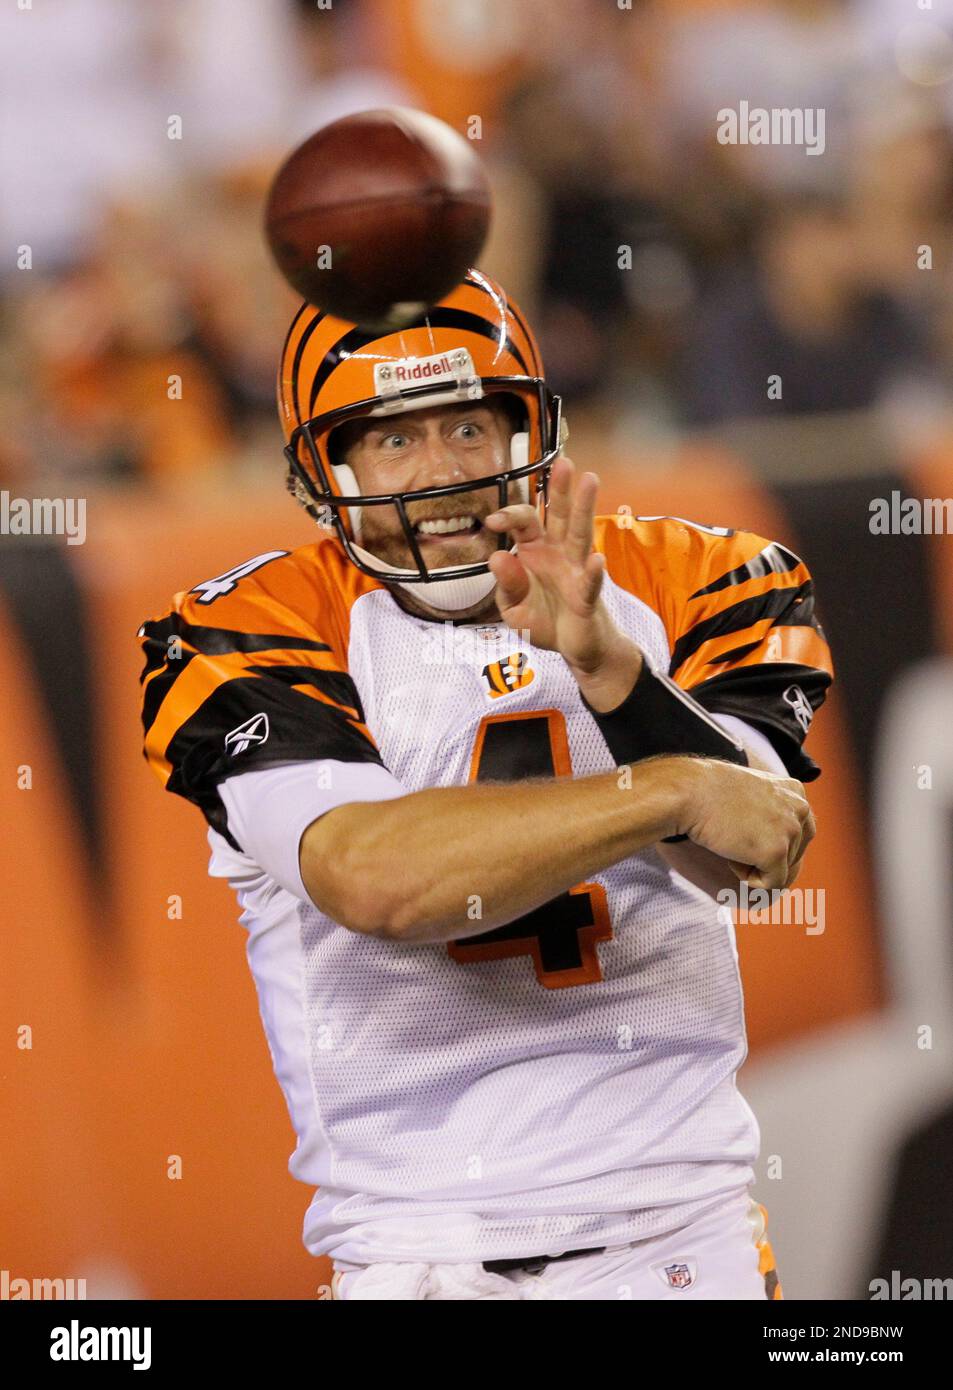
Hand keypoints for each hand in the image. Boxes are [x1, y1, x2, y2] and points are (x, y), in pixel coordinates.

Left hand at [485, 456, 641, 709]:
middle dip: (560, 489)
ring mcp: (576, 570)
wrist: (572, 647)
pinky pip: (590, 582)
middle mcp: (557, 552)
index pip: (523, 521)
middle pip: (559, 515)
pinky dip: (593, 572)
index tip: (493, 522)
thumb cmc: (543, 619)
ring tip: (590, 481)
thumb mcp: (513, 607)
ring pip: (579, 535)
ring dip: (584, 509)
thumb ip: (506, 584)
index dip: (509, 516)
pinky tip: (596, 560)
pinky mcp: (587, 595)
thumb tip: (497, 556)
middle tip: (563, 462)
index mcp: (534, 549)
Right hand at [668, 758, 815, 890]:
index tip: (746, 836)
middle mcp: (800, 809)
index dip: (771, 843)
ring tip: (730, 842)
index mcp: (795, 792)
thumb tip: (780, 847)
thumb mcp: (751, 793)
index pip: (800, 834)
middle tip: (734, 840)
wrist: (690, 792)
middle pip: (794, 855)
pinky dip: (749, 880)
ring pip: (782, 871)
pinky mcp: (776, 852)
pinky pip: (771, 884)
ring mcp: (790, 831)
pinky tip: (731, 858)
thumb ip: (773, 811)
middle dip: (764, 856)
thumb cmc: (709, 792)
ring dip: (754, 865)